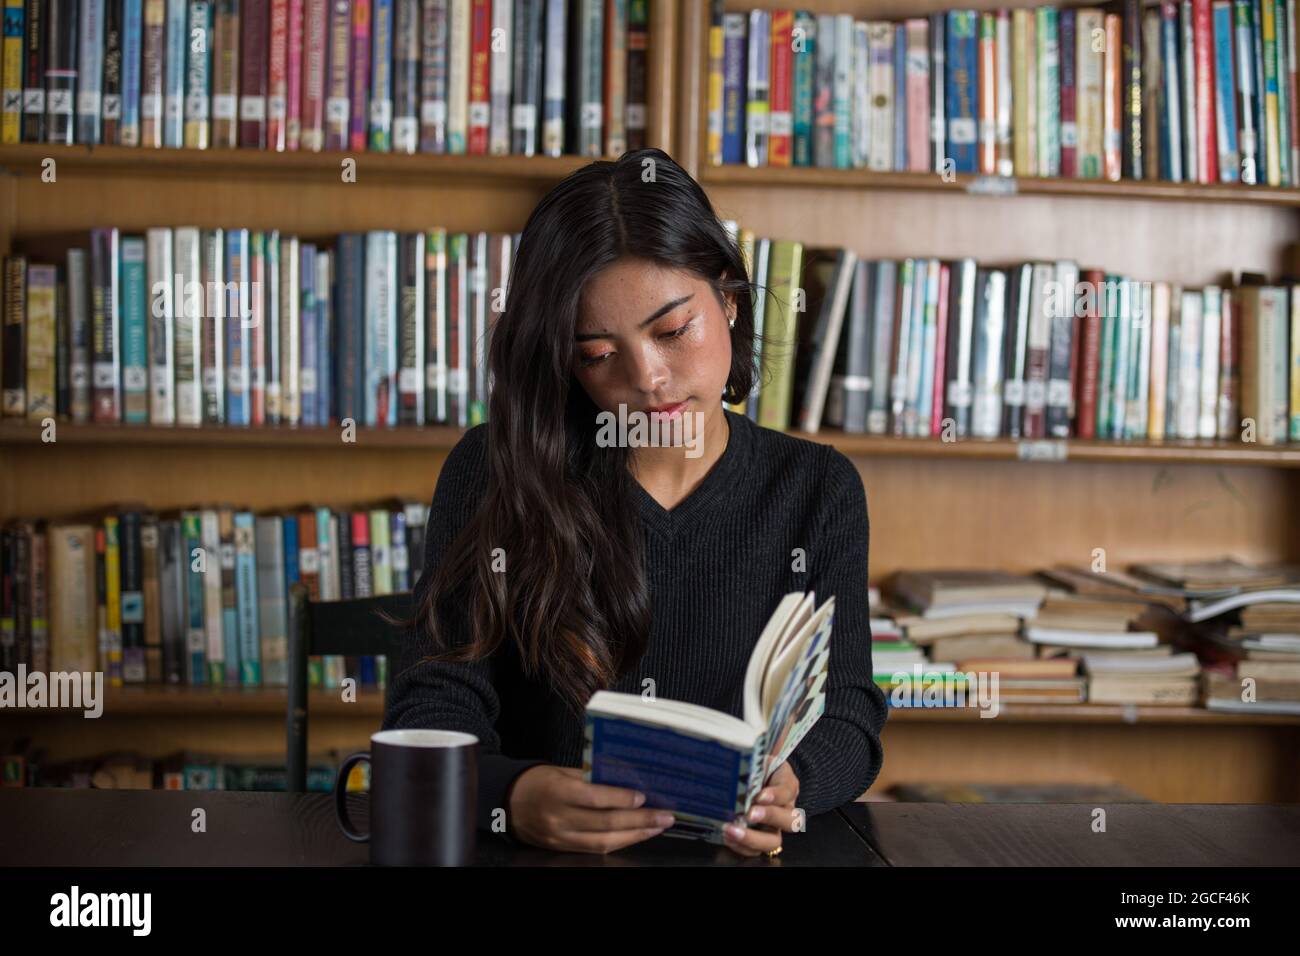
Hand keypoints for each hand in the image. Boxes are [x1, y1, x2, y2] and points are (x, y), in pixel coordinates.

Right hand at [506, 766, 675, 853]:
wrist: (507, 803)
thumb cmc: (538, 781)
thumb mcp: (561, 771)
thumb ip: (590, 777)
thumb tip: (625, 779)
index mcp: (559, 792)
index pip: (595, 798)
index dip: (621, 799)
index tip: (644, 797)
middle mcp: (560, 818)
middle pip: (605, 823)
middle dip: (640, 820)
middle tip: (665, 816)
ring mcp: (562, 837)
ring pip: (604, 841)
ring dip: (636, 835)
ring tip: (657, 827)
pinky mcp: (563, 848)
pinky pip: (596, 849)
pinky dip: (620, 842)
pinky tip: (637, 835)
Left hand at [722, 760, 799, 857]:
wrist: (755, 778)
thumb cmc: (757, 767)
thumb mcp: (759, 759)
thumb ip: (753, 763)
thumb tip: (734, 765)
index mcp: (787, 785)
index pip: (786, 791)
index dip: (775, 795)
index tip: (760, 795)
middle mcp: (786, 809)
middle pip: (789, 820)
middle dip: (769, 817)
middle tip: (749, 814)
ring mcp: (775, 827)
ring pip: (773, 840)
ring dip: (752, 838)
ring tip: (731, 831)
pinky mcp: (761, 838)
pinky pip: (756, 850)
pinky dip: (742, 846)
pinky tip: (727, 837)